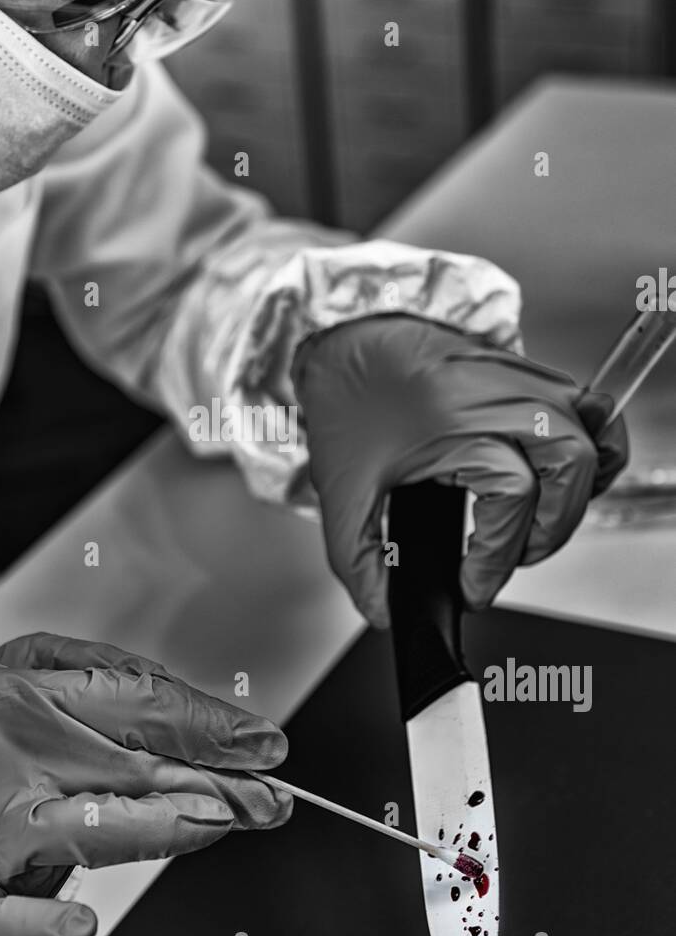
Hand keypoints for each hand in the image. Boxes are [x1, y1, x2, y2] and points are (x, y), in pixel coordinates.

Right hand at [0, 633, 290, 935]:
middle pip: (127, 766)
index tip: (264, 745)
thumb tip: (212, 720)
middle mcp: (8, 754)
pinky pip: (2, 919)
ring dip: (158, 827)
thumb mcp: (35, 667)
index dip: (209, 725)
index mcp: (27, 691)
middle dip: (212, 783)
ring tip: (214, 821)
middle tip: (266, 798)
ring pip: (83, 827)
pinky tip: (79, 922)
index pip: (137, 703)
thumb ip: (118, 675)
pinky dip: (38, 927)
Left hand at [292, 315, 627, 623]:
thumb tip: (383, 606)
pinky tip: (562, 482)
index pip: (514, 501)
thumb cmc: (346, 392)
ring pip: (593, 436)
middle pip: (572, 466)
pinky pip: (589, 412)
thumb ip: (359, 559)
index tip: (471, 587)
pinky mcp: (530, 374)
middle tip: (515, 557)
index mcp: (459, 419)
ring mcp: (523, 379)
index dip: (496, 559)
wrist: (347, 329)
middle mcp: (503, 395)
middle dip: (551, 528)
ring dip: (578, 493)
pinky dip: (591, 451)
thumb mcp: (343, 488)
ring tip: (540, 526)